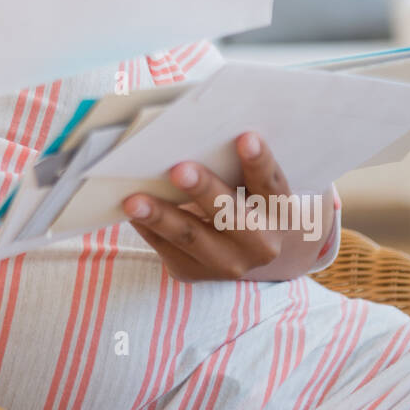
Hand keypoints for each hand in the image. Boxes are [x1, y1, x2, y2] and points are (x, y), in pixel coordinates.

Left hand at [121, 132, 333, 282]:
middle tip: (179, 169)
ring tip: (134, 200)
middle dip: (203, 191)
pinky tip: (129, 210)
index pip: (271, 184)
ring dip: (160, 216)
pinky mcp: (194, 274)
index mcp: (281, 213)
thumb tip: (188, 136)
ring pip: (191, 237)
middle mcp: (260, 244)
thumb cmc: (243, 196)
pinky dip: (146, 227)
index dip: (259, 161)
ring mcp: (227, 265)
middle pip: (230, 214)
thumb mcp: (251, 184)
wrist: (247, 247)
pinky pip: (166, 249)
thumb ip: (231, 163)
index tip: (246, 137)